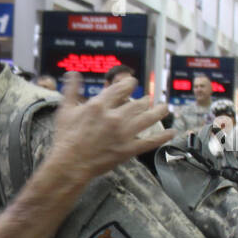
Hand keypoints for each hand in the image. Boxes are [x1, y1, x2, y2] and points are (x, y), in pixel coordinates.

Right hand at [46, 77, 173, 186]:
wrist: (69, 164)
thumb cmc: (66, 138)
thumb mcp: (65, 110)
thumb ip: (71, 90)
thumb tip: (73, 73)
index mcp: (100, 105)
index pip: (121, 88)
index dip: (129, 83)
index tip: (132, 83)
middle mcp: (115, 116)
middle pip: (138, 103)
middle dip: (144, 100)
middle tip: (147, 99)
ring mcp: (124, 133)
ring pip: (148, 118)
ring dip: (159, 111)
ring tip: (165, 108)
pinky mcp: (128, 149)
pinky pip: (150, 141)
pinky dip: (163, 137)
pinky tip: (172, 132)